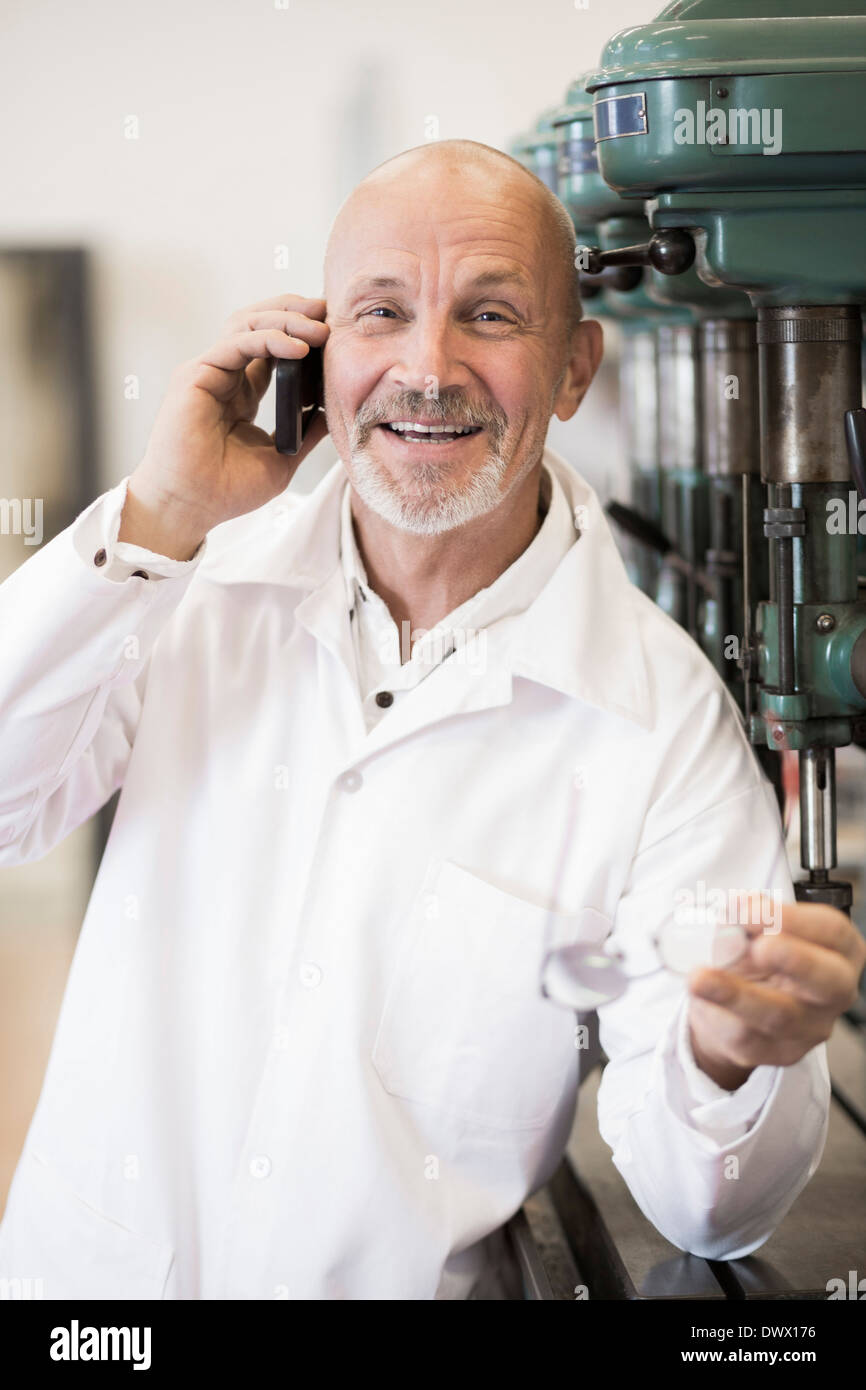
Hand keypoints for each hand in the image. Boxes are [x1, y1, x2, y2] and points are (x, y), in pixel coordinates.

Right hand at [118, 293, 329, 558]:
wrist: (191, 508)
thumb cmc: (226, 490)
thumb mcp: (282, 459)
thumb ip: (305, 432)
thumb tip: (333, 412)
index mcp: (241, 393)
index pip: (272, 348)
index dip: (302, 334)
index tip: (335, 332)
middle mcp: (224, 376)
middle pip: (259, 324)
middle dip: (295, 312)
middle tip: (328, 312)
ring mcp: (209, 372)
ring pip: (248, 324)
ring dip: (286, 319)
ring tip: (319, 327)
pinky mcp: (196, 375)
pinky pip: (236, 343)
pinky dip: (269, 339)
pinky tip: (298, 348)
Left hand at [687, 899, 865, 1090]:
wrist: (731, 1008)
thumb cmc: (754, 960)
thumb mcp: (750, 929)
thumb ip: (747, 916)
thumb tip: (738, 908)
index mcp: (838, 951)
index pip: (832, 931)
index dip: (793, 919)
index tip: (750, 910)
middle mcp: (834, 992)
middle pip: (828, 981)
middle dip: (795, 960)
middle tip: (759, 948)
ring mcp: (810, 1028)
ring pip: (780, 1015)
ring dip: (736, 994)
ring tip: (700, 978)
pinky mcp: (779, 1054)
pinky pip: (747, 1037)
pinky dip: (717, 1014)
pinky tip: (700, 999)